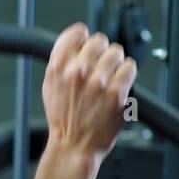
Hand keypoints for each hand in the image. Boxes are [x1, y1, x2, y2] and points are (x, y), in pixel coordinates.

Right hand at [42, 24, 137, 165]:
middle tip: (101, 65)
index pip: (77, 33)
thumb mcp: (49, 86)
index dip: (84, 38)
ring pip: (116, 53)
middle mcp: (77, 72)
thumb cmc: (63, 118)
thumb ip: (60, 62)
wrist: (73, 145)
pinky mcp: (116, 93)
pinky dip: (127, 72)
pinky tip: (120, 82)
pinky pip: (129, 67)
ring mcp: (98, 82)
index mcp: (58, 67)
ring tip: (110, 76)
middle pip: (99, 41)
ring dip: (116, 62)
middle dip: (101, 51)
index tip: (86, 45)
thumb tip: (75, 41)